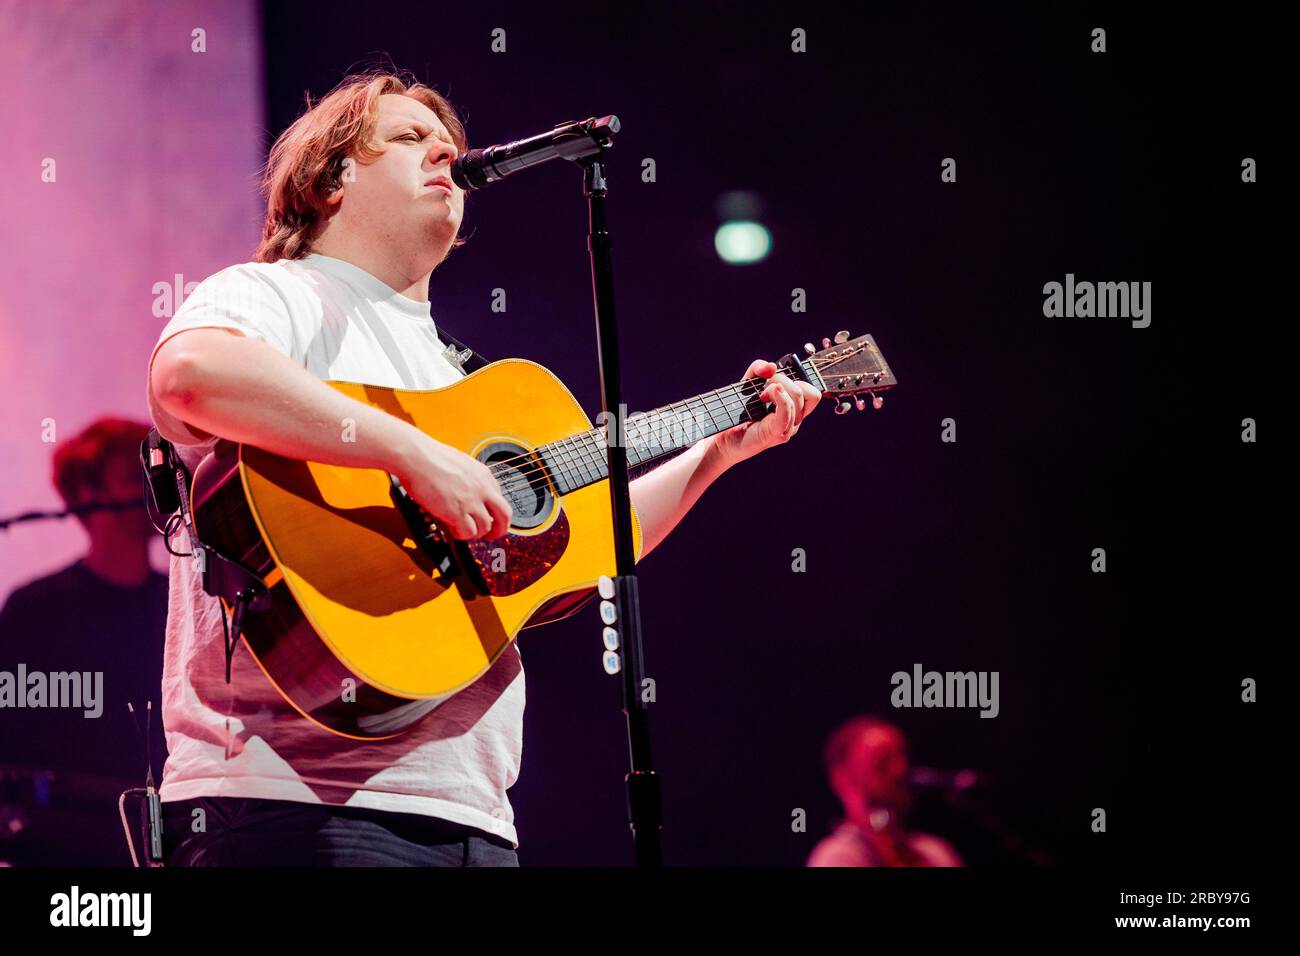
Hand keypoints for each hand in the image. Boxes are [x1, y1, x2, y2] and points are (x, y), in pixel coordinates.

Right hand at [396, 435, 512, 540]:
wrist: (416, 457)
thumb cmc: (429, 457)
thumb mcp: (460, 464)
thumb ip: (468, 479)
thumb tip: (464, 490)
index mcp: (484, 475)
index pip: (499, 499)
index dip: (492, 511)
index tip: (487, 516)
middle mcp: (482, 488)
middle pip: (504, 515)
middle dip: (500, 529)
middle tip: (492, 535)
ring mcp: (471, 501)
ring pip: (485, 528)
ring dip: (475, 533)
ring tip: (462, 530)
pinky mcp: (457, 512)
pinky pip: (468, 533)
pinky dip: (461, 535)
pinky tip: (453, 529)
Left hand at [710, 359, 821, 466]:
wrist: (723, 438)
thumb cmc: (737, 414)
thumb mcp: (748, 384)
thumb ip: (759, 369)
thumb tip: (771, 366)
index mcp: (793, 410)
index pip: (812, 393)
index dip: (796, 380)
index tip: (774, 382)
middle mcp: (794, 420)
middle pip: (804, 390)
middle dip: (782, 380)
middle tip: (762, 390)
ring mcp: (787, 428)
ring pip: (796, 396)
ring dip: (774, 387)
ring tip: (759, 397)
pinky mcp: (775, 434)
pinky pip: (786, 412)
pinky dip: (780, 397)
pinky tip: (768, 393)